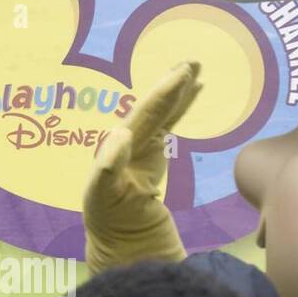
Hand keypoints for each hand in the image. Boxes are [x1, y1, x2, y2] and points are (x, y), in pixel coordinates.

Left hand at [85, 61, 201, 233]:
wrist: (120, 234)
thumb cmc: (108, 217)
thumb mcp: (101, 196)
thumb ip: (107, 168)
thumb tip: (121, 133)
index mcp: (118, 144)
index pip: (144, 114)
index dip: (162, 96)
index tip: (179, 76)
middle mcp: (130, 137)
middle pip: (154, 106)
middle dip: (172, 84)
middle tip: (192, 62)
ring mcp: (144, 142)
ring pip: (164, 110)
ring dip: (179, 89)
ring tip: (196, 66)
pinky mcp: (156, 151)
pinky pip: (171, 122)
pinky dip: (182, 106)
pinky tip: (196, 90)